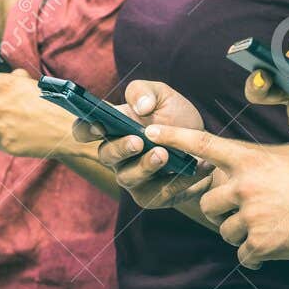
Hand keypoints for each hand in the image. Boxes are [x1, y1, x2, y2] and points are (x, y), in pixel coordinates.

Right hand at [78, 80, 211, 209]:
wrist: (204, 147)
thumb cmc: (176, 119)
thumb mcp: (164, 96)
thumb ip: (145, 92)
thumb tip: (141, 107)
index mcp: (113, 128)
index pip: (84, 130)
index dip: (85, 129)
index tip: (97, 125)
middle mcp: (117, 155)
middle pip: (106, 155)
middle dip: (120, 149)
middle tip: (137, 141)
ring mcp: (132, 177)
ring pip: (128, 177)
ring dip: (145, 166)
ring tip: (163, 155)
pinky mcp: (151, 196)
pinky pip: (159, 193)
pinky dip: (178, 180)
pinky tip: (195, 167)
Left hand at [143, 124, 288, 267]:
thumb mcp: (281, 164)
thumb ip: (249, 170)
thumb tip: (220, 186)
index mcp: (249, 161)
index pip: (202, 145)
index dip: (172, 137)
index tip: (147, 132)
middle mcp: (245, 185)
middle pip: (207, 205)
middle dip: (223, 213)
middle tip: (252, 212)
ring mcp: (250, 215)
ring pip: (225, 232)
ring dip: (243, 235)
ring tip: (274, 225)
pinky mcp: (259, 243)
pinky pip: (243, 256)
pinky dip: (258, 255)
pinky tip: (280, 243)